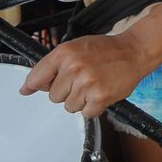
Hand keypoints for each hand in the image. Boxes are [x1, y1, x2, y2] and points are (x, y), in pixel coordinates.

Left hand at [21, 33, 157, 118]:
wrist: (134, 51)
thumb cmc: (105, 50)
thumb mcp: (75, 48)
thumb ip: (51, 66)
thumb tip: (27, 89)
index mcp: (64, 53)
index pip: (36, 77)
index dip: (35, 85)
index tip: (30, 90)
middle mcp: (73, 68)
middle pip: (53, 97)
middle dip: (66, 91)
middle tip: (83, 79)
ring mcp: (87, 83)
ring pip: (69, 106)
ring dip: (81, 100)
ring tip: (94, 84)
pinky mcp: (100, 97)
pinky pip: (85, 113)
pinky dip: (93, 107)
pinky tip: (101, 92)